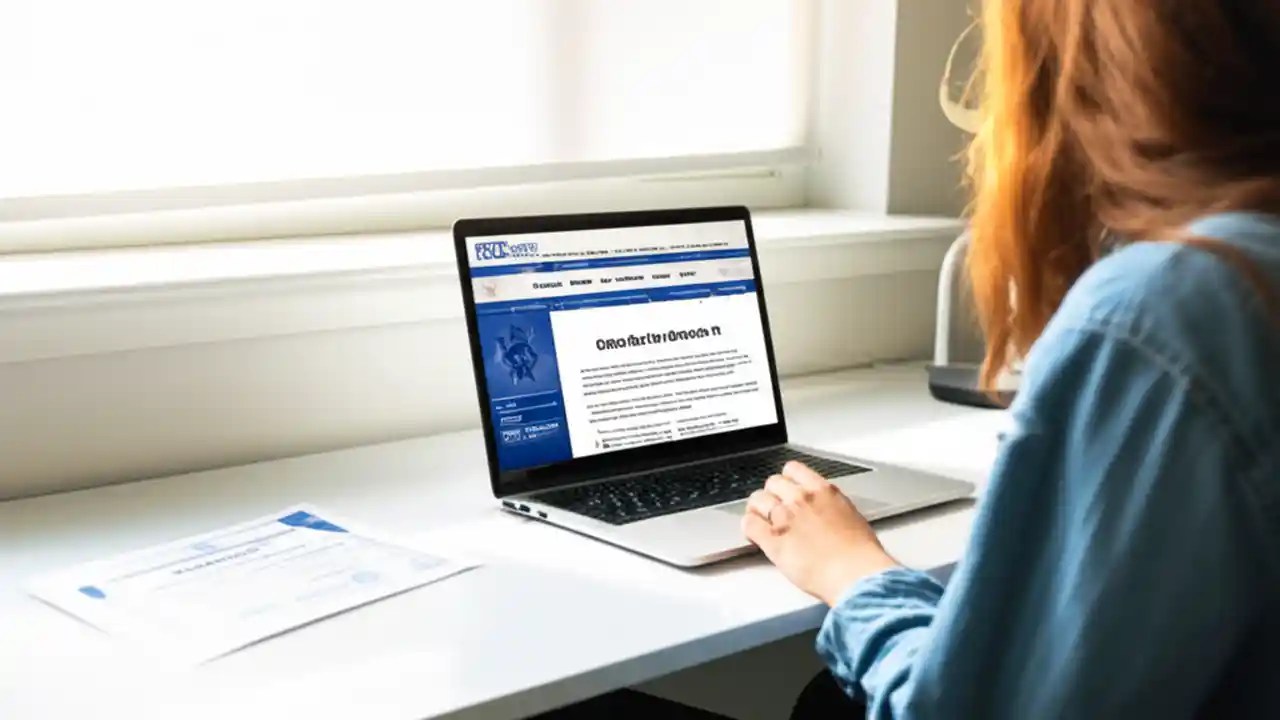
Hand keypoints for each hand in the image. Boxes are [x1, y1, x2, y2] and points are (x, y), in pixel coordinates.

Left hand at [743, 461, 899, 605]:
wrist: (856, 574)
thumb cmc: (859, 554)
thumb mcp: (850, 517)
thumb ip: (831, 508)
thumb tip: (824, 513)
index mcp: (823, 491)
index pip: (793, 469)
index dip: (786, 480)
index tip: (786, 488)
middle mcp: (801, 499)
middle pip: (773, 483)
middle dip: (772, 495)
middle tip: (773, 508)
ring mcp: (785, 518)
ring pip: (758, 500)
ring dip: (757, 510)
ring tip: (760, 520)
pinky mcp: (773, 540)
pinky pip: (749, 524)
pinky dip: (749, 527)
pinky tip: (753, 534)